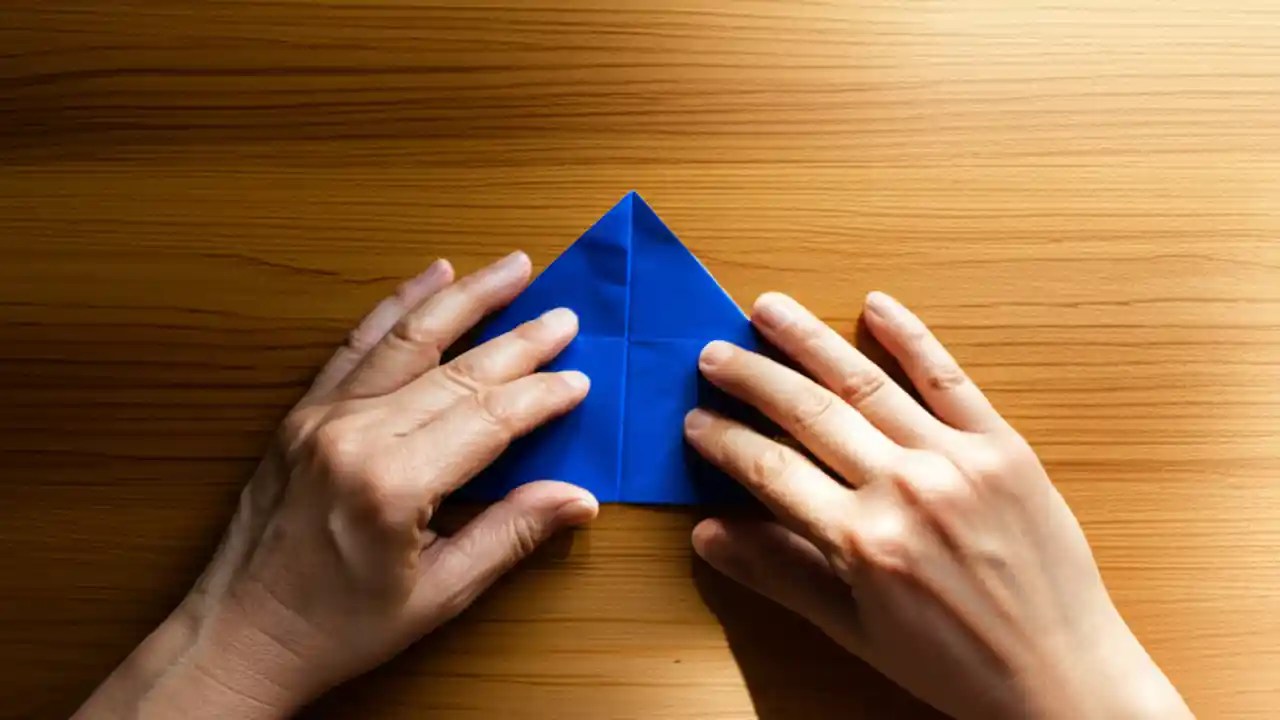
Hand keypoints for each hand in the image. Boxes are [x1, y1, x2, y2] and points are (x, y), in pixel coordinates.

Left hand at [76, 252, 597, 718]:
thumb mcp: (437, 595)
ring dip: (465, 297)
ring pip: (408, 337)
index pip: (488, 418)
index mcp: (393, 484)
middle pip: (457, 371)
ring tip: (513, 267)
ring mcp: (322, 416)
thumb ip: (510, 536)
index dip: (540, 396)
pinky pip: (357, 344)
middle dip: (519, 342)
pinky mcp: (302, 412)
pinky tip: (432, 277)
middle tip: (566, 317)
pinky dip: (397, 305)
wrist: (241, 634)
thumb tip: (580, 499)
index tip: (580, 380)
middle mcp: (355, 434)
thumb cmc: (339, 628)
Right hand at [685, 291, 1192, 719]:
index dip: (724, 441)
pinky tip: (876, 306)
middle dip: (752, 379)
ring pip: (866, 384)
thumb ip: (779, 574)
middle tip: (711, 354)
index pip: (770, 470)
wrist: (1062, 676)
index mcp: (863, 541)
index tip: (694, 421)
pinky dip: (911, 338)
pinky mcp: (1004, 446)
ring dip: (810, 341)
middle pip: (809, 414)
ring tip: (768, 310)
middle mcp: (906, 489)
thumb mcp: (854, 630)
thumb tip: (707, 533)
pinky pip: (949, 379)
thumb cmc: (954, 665)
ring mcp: (958, 460)